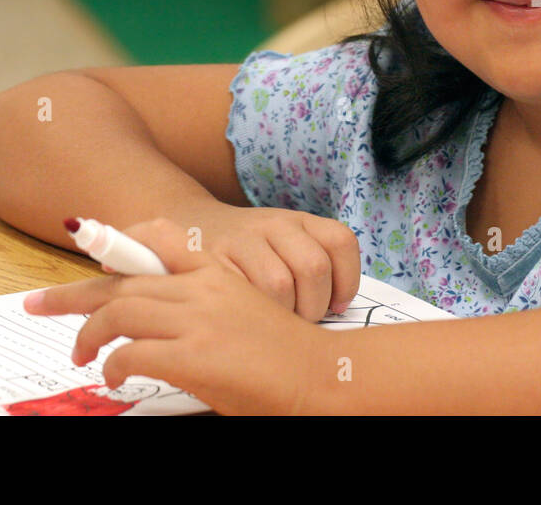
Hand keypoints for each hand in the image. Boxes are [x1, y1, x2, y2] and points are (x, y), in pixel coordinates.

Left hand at [28, 218, 328, 414]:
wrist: (322, 377)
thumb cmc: (288, 356)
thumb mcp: (248, 314)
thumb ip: (209, 309)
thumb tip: (167, 324)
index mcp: (219, 274)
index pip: (156, 244)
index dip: (114, 248)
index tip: (87, 256)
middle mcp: (204, 289)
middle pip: (121, 283)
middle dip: (72, 295)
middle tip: (38, 304)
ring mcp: (198, 321)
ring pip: (118, 312)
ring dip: (89, 335)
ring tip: (81, 354)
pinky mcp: (194, 356)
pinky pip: (131, 354)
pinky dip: (113, 366)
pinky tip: (116, 378)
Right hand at [159, 199, 360, 321]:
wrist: (193, 223)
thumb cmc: (251, 249)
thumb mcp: (286, 241)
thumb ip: (314, 264)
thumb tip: (338, 308)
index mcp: (300, 220)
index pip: (341, 241)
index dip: (347, 279)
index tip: (337, 304)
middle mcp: (275, 223)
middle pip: (314, 267)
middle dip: (314, 304)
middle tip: (302, 318)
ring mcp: (242, 238)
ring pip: (280, 285)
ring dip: (283, 313)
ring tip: (276, 320)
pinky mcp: (212, 257)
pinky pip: (243, 293)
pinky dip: (252, 313)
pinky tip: (250, 316)